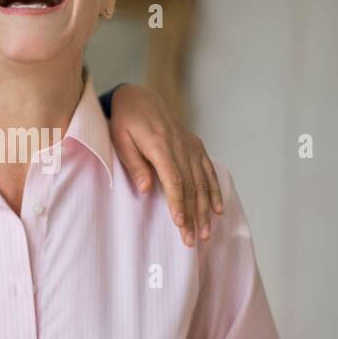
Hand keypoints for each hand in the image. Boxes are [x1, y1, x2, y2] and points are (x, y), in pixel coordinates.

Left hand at [109, 84, 222, 247]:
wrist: (140, 98)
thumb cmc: (125, 122)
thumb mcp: (120, 139)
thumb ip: (134, 163)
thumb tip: (144, 188)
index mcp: (160, 144)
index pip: (173, 179)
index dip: (178, 203)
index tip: (180, 223)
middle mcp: (180, 145)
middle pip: (190, 186)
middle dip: (193, 215)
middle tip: (192, 240)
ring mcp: (190, 145)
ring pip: (202, 182)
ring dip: (205, 209)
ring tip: (206, 232)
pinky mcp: (195, 146)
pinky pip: (208, 170)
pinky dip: (214, 190)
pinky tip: (217, 209)